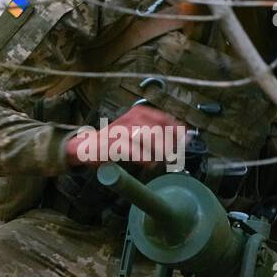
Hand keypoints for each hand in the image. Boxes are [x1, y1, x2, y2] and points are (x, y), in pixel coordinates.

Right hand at [64, 103, 183, 167]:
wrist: (90, 146)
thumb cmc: (118, 141)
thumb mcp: (140, 133)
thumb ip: (160, 134)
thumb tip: (185, 136)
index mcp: (139, 112)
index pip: (163, 118)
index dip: (176, 129)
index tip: (186, 139)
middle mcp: (131, 118)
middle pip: (156, 128)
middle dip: (169, 142)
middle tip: (175, 154)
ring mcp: (121, 130)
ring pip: (145, 137)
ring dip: (157, 150)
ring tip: (163, 160)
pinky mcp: (112, 143)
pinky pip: (131, 150)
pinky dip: (142, 158)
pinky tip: (149, 163)